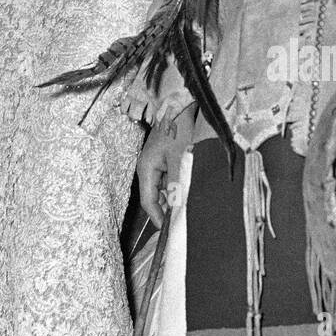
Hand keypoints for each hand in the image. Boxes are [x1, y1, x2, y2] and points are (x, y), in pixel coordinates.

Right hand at [136, 105, 195, 227]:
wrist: (179, 104)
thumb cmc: (177, 128)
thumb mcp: (179, 159)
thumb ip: (177, 185)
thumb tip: (177, 210)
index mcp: (146, 169)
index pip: (149, 202)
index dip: (159, 219)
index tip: (171, 231)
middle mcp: (148, 168)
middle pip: (155, 197)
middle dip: (168, 210)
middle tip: (183, 223)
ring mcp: (156, 164)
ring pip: (164, 189)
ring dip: (175, 198)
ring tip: (189, 208)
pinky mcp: (165, 159)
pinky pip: (169, 180)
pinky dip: (178, 187)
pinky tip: (190, 191)